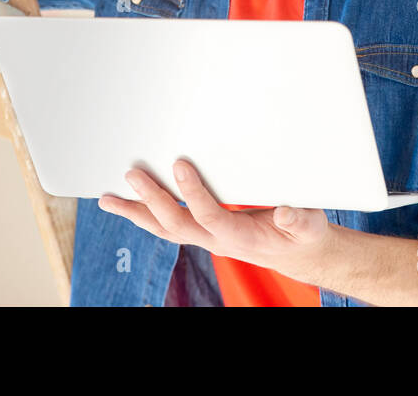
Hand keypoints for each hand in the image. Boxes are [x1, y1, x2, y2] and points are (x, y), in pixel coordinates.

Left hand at [98, 159, 333, 282]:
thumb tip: (287, 213)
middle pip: (177, 224)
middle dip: (152, 200)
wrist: (297, 253)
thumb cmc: (302, 233)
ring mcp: (206, 237)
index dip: (194, 193)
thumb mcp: (310, 226)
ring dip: (135, 213)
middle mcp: (216, 240)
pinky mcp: (202, 231)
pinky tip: (126, 203)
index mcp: (241, 237)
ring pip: (164, 228)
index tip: (180, 165)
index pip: (211, 216)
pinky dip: (143, 214)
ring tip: (107, 199)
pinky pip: (167, 225)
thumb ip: (300, 221)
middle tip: (132, 174)